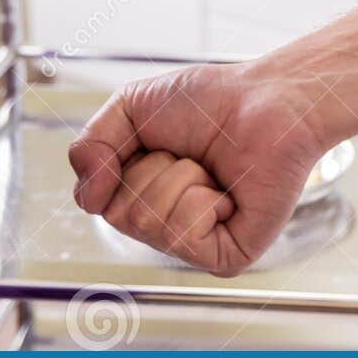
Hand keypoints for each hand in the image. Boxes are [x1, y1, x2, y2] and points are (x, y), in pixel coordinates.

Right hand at [67, 63, 328, 276]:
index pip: (95, 200)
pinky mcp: (226, 257)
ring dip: (180, 178)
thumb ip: (90, 147)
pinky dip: (202, 200)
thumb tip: (88, 201)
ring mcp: (195, 246)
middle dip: (153, 168)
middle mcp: (164, 227)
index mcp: (140, 197)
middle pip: (120, 214)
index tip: (156, 139)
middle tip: (191, 154)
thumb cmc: (212, 102)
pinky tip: (228, 191)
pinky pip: (184, 236)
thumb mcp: (130, 107)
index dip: (118, 160)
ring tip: (211, 169)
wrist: (270, 99)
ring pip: (149, 223)